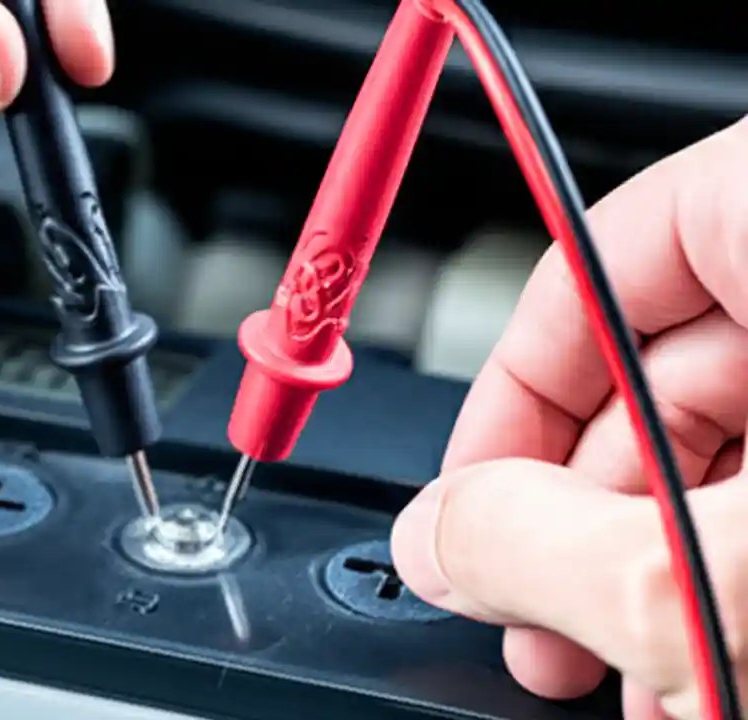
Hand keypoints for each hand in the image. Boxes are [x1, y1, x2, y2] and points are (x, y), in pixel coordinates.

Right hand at [391, 115, 747, 719]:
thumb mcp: (705, 582)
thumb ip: (529, 542)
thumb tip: (430, 538)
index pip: (613, 252)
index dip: (513, 379)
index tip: (470, 493)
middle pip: (665, 365)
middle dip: (578, 513)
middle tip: (530, 613)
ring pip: (739, 445)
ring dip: (650, 566)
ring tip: (623, 671)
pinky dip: (735, 575)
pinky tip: (703, 663)